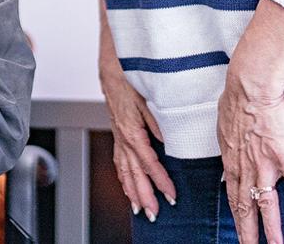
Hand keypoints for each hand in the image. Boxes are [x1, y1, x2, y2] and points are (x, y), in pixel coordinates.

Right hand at [101, 60, 176, 220]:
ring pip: (124, 170)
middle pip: (134, 174)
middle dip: (144, 195)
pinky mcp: (118, 133)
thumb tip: (170, 141)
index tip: (171, 195)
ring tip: (139, 209)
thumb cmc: (130, 80)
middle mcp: (123, 138)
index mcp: (132, 132)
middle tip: (154, 214)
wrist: (112, 68)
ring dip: (131, 191)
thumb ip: (158, 122)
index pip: (149, 164)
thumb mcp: (148, 100)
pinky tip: (127, 186)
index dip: (160, 181)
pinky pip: (119, 161)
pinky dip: (123, 177)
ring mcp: (118, 137)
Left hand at [217, 0, 283, 243]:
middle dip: (248, 235)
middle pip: (246, 209)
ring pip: (267, 204)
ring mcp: (263, 163)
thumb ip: (229, 150)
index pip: (234, 199)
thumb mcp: (224, 131)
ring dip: (273, 229)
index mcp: (232, 162)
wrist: (248, 87)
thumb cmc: (235, 102)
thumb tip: (229, 161)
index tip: (240, 234)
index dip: (238, 219)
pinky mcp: (280, 153)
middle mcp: (245, 168)